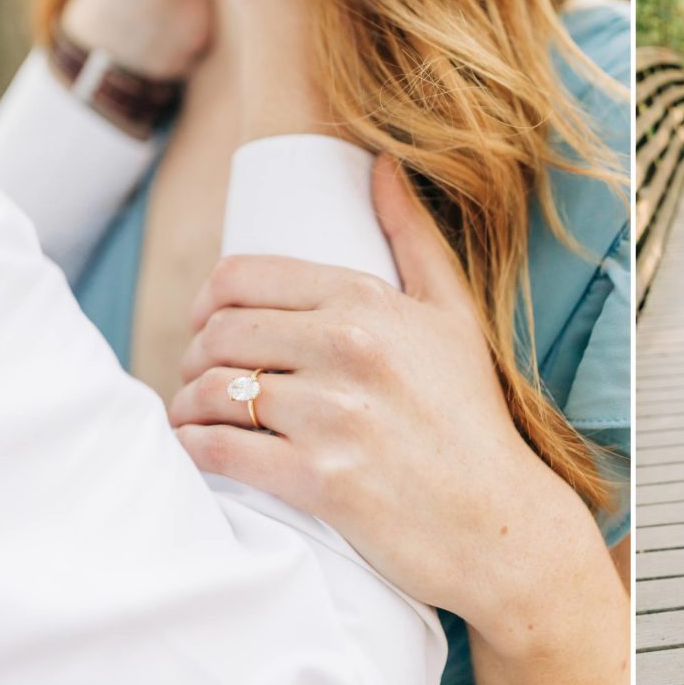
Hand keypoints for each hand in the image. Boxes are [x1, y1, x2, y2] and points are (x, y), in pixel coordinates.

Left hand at [169, 158, 588, 649]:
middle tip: (201, 373)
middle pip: (221, 331)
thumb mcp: (454, 314)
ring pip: (212, 390)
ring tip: (193, 413)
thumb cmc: (471, 414)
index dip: (211, 297)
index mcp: (370, 302)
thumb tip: (382, 165)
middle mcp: (349, 349)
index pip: (246, 276)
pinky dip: (194, 448)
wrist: (496, 519)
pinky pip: (220, 451)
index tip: (210, 321)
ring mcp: (333, 416)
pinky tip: (196, 448)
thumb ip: (414, 235)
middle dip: (196, 352)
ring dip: (187, 403)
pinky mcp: (319, 480)